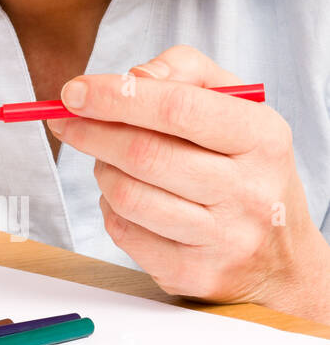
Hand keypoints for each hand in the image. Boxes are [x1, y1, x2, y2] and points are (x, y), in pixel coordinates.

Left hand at [47, 45, 329, 321]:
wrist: (280, 258)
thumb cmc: (244, 166)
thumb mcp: (234, 105)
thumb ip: (185, 71)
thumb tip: (132, 77)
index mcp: (262, 138)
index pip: (177, 107)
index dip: (115, 96)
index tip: (74, 91)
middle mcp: (249, 191)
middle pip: (143, 153)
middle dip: (90, 131)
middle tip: (64, 119)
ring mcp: (223, 239)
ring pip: (126, 194)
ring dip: (100, 169)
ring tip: (106, 159)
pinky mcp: (194, 273)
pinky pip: (124, 231)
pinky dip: (110, 207)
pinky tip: (126, 195)